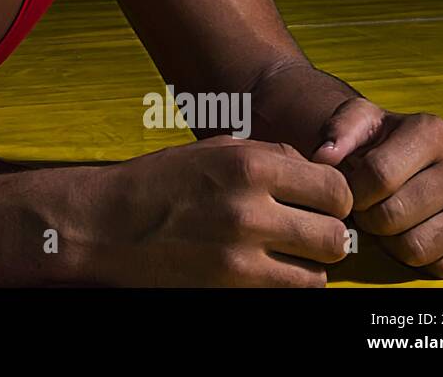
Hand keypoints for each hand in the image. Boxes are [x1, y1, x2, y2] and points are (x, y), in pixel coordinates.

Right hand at [93, 136, 352, 285]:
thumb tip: (315, 170)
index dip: (335, 198)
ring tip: (289, 254)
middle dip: (328, 233)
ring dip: (311, 264)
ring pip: (320, 270)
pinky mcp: (232, 284)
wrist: (107, 223)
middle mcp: (250, 207)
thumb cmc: (161, 182)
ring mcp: (241, 252)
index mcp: (249, 164)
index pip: (334, 188)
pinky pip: (293, 292)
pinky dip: (290, 283)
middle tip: (310, 231)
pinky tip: (270, 270)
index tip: (321, 203)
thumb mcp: (213, 150)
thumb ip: (269, 154)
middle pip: (335, 233)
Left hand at [311, 97, 442, 277]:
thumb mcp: (358, 122)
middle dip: (369, 219)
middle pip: (392, 217)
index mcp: (433, 131)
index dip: (353, 191)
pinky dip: (421, 260)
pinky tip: (417, 232)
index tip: (353, 189)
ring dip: (391, 242)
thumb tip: (324, 156)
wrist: (418, 157)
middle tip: (370, 208)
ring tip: (391, 220)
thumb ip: (337, 132)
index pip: (378, 177)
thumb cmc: (381, 142)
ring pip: (416, 248)